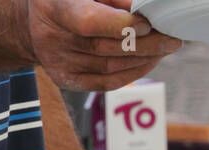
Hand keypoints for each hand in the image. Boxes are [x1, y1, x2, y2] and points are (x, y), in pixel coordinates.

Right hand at [23, 0, 181, 90]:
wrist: (35, 23)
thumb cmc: (68, 0)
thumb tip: (145, 8)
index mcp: (53, 8)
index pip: (90, 22)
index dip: (122, 25)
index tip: (148, 22)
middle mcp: (52, 39)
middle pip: (106, 48)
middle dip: (146, 44)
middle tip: (173, 39)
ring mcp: (58, 64)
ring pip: (111, 67)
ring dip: (145, 58)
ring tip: (166, 47)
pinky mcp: (68, 81)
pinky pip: (108, 82)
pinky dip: (134, 72)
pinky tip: (151, 60)